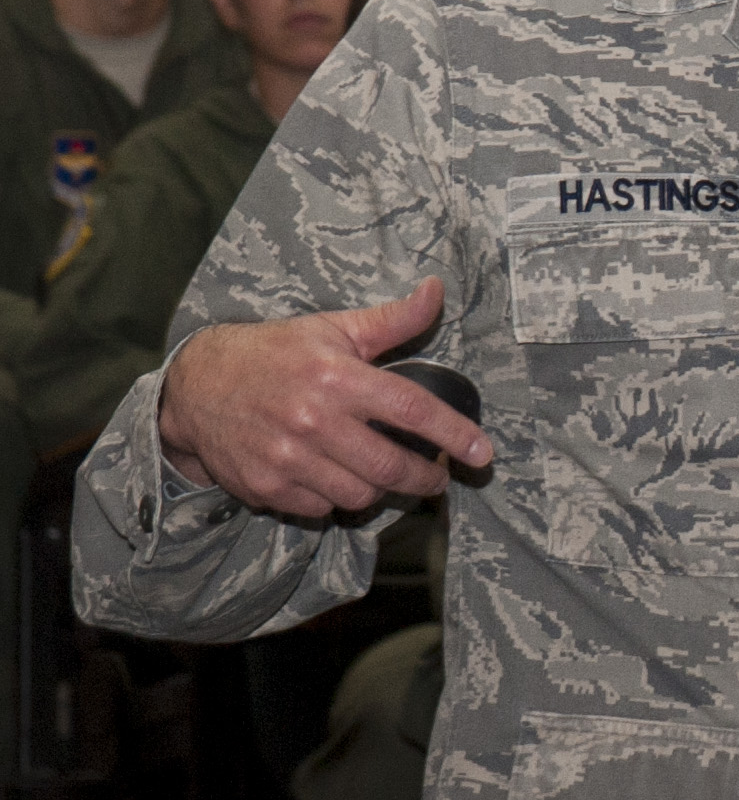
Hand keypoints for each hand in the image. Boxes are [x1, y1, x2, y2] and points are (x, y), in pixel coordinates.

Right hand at [157, 279, 492, 514]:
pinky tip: (337, 478)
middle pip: (391, 466)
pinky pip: (322, 508)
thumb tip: (437, 291)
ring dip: (382, 489)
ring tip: (387, 475)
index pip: (412, 411)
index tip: (483, 453)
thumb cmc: (273, 353)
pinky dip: (338, 499)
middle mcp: (313, 420)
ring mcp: (287, 457)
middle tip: (437, 475)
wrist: (194, 385)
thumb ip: (390, 321)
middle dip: (427, 477)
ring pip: (361, 494)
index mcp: (336, 377)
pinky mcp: (266, 486)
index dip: (455, 435)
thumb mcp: (331, 329)